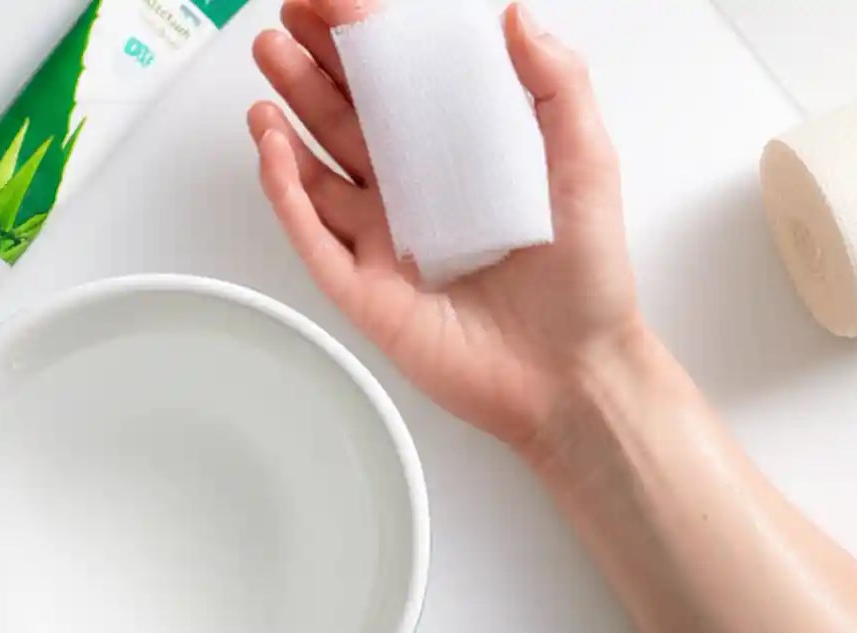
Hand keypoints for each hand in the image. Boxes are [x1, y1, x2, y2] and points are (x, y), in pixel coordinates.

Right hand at [250, 0, 643, 450]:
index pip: (400, 90)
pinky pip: (312, 234)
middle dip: (313, 67)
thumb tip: (519, 19)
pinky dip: (286, 189)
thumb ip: (557, 88)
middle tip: (286, 25)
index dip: (366, 43)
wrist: (573, 373)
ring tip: (270, 68)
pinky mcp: (364, 290)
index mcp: (461, 163)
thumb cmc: (585, 283)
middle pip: (348, 120)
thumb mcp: (587, 165)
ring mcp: (384, 243)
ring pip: (319, 170)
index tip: (337, 1)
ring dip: (290, 116)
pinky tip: (273, 144)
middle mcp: (416, 199)